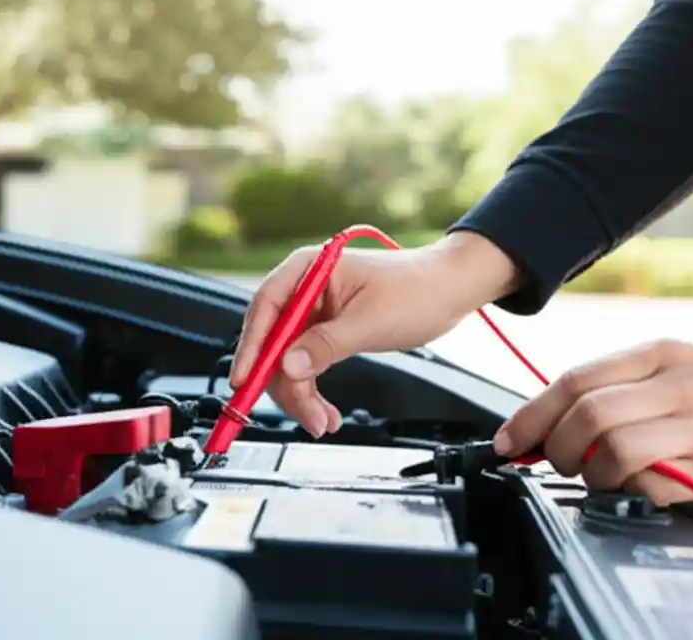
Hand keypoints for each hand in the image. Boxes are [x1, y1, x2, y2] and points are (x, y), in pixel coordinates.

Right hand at [230, 231, 520, 436]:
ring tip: (321, 421)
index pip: (266, 308)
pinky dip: (312, 390)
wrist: (448, 289)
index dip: (251, 346)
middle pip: (272, 340)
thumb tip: (289, 366)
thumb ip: (326, 344)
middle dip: (283, 382)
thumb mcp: (370, 321)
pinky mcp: (324, 330)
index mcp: (309, 269)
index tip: (244, 379)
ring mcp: (313, 311)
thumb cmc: (417, 290)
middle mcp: (305, 289)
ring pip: (287, 359)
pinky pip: (305, 364)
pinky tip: (324, 411)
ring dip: (300, 394)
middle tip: (302, 414)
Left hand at [494, 339, 692, 508]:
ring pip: (613, 450)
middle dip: (554, 447)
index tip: (508, 441)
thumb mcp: (678, 367)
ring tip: (598, 477)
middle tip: (558, 462)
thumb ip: (620, 386)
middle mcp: (679, 385)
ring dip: (590, 474)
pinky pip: (651, 486)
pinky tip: (635, 489)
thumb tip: (549, 420)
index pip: (576, 380)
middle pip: (587, 415)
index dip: (531, 415)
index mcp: (660, 354)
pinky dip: (628, 493)